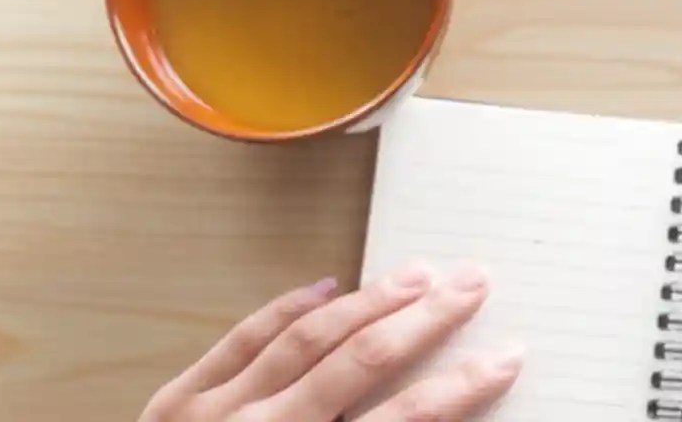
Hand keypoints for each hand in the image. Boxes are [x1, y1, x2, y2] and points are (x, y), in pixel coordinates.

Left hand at [139, 262, 521, 420]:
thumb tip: (418, 417)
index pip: (404, 421)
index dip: (461, 388)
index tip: (505, 356)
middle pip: (363, 361)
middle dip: (426, 320)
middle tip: (472, 284)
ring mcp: (215, 413)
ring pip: (306, 337)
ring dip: (369, 302)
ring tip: (416, 274)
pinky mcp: (176, 402)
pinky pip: (240, 340)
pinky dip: (285, 308)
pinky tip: (325, 286)